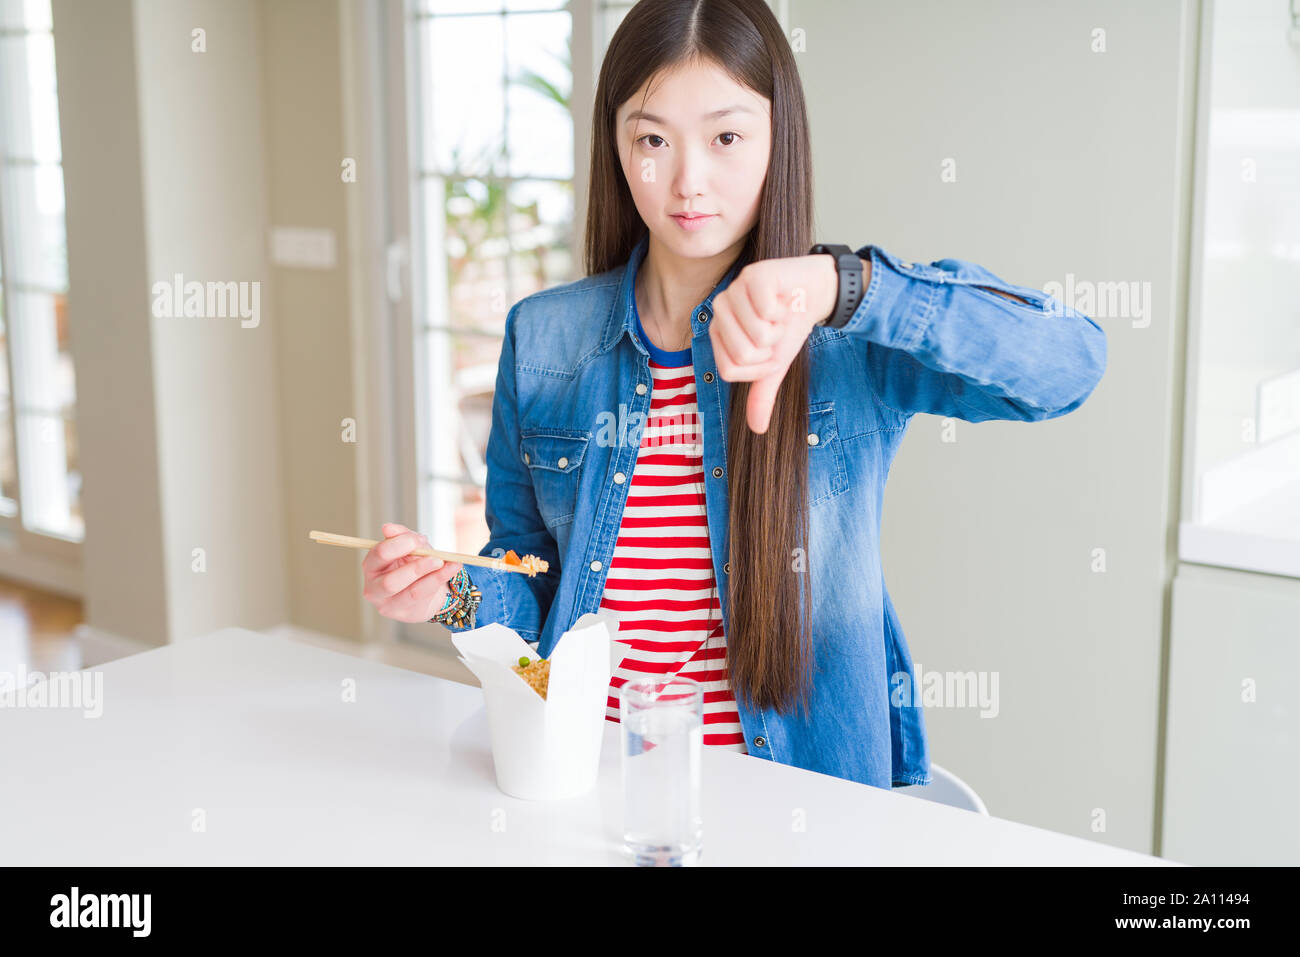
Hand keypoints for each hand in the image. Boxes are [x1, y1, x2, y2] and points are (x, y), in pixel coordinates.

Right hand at [362, 522, 463, 622]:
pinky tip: (452, 569)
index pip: (380, 554)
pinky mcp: (406, 614)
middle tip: (436, 558)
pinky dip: (440, 581)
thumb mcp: (408, 546)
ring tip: (449, 564)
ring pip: (412, 593)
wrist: (424, 585)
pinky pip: (426, 598)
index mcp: (371, 565)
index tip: (418, 540)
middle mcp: (374, 588)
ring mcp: (389, 605)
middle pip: (391, 582)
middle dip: (416, 569)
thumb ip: (402, 536)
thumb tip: (388, 528)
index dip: (400, 545)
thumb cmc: (411, 562)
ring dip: (433, 577)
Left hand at [708, 254, 840, 432]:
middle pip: (741, 355)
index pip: (729, 371)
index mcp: (718, 332)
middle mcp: (719, 309)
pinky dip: (784, 311)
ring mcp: (734, 289)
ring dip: (779, 329)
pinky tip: (783, 300)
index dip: (757, 369)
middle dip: (770, 349)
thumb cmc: (789, 327)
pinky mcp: (752, 275)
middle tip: (776, 331)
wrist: (815, 295)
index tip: (769, 352)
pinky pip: (766, 311)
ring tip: (780, 315)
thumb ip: (762, 394)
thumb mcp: (775, 365)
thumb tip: (757, 429)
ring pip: (755, 335)